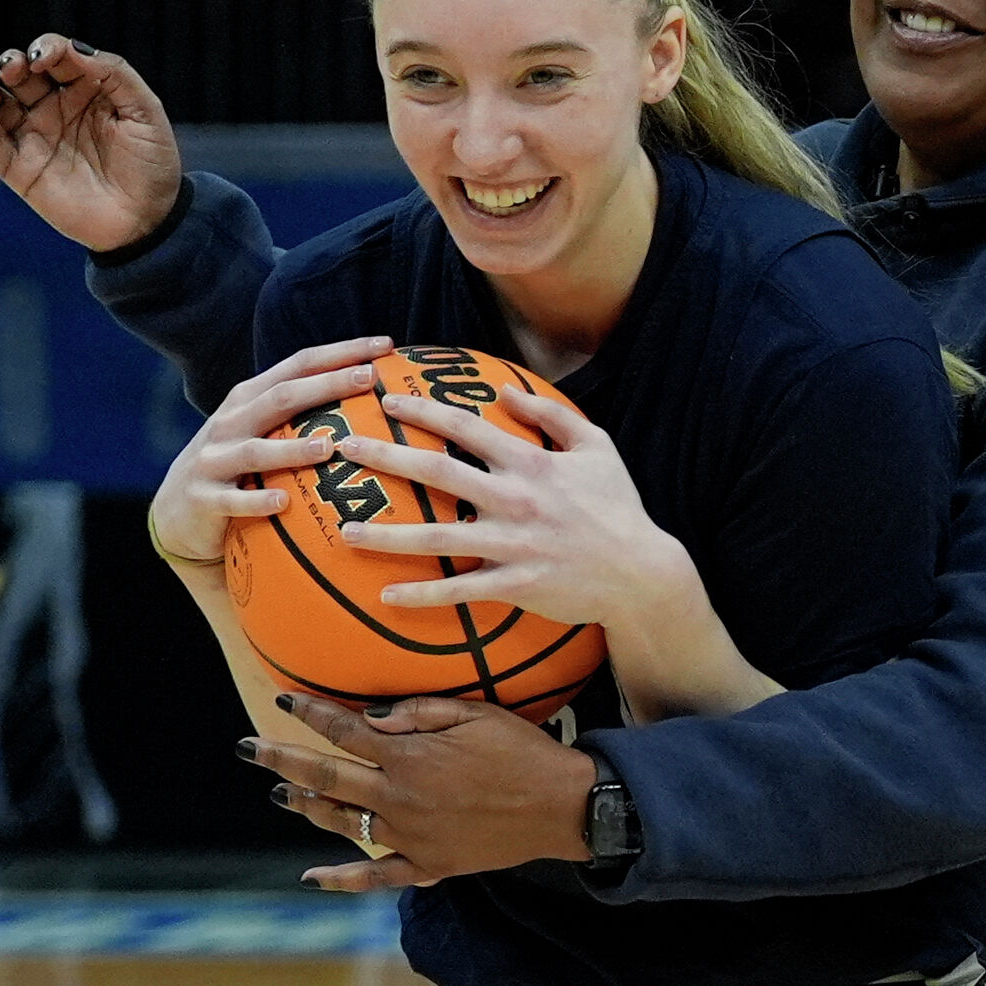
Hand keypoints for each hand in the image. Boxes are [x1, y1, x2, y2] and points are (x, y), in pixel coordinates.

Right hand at [0, 33, 184, 251]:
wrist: (148, 219)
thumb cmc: (152, 164)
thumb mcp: (145, 111)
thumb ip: (115, 73)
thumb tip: (73, 49)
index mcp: (86, 90)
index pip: (56, 57)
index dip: (47, 48)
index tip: (47, 57)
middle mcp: (56, 109)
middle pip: (21, 74)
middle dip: (12, 63)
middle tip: (15, 67)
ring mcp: (37, 138)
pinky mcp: (22, 171)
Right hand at [150, 338, 394, 563]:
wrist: (177, 513)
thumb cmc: (238, 468)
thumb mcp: (261, 431)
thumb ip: (302, 413)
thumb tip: (372, 397)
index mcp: (250, 398)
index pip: (299, 365)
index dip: (340, 352)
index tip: (384, 345)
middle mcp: (231, 421)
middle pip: (282, 397)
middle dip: (327, 384)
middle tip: (369, 378)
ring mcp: (214, 459)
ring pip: (256, 451)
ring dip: (293, 449)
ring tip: (328, 448)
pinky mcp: (203, 498)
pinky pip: (233, 501)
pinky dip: (257, 502)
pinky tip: (283, 503)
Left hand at [247, 693, 596, 890]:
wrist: (559, 807)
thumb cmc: (520, 750)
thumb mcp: (474, 713)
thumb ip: (419, 712)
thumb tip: (372, 718)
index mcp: (410, 756)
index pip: (345, 731)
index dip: (312, 714)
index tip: (284, 699)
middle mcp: (399, 798)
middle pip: (327, 778)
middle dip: (282, 761)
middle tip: (248, 748)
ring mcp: (409, 836)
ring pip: (343, 823)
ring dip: (305, 808)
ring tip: (279, 794)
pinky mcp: (427, 864)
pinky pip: (375, 878)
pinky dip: (340, 880)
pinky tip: (312, 877)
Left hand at [333, 386, 695, 626]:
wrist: (642, 572)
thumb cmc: (618, 506)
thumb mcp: (596, 447)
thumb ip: (551, 414)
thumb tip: (505, 390)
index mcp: (530, 462)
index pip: (465, 427)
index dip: (422, 411)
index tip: (385, 401)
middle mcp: (514, 499)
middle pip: (437, 474)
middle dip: (385, 458)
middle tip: (343, 449)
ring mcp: (512, 544)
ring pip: (437, 537)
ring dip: (387, 535)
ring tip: (345, 532)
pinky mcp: (514, 584)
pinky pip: (459, 589)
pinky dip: (422, 594)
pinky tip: (386, 596)